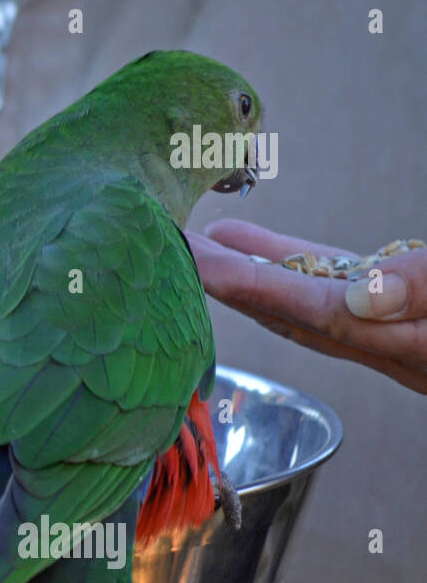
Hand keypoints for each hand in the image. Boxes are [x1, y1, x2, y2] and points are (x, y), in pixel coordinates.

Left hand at [188, 219, 426, 393]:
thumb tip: (364, 296)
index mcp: (410, 343)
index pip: (312, 311)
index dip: (250, 285)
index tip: (197, 264)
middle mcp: (392, 345)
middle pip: (293, 312)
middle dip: (232, 281)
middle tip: (179, 247)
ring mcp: (396, 332)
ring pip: (311, 300)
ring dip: (261, 270)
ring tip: (215, 237)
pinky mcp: (407, 315)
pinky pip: (343, 289)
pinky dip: (306, 268)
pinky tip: (274, 249)